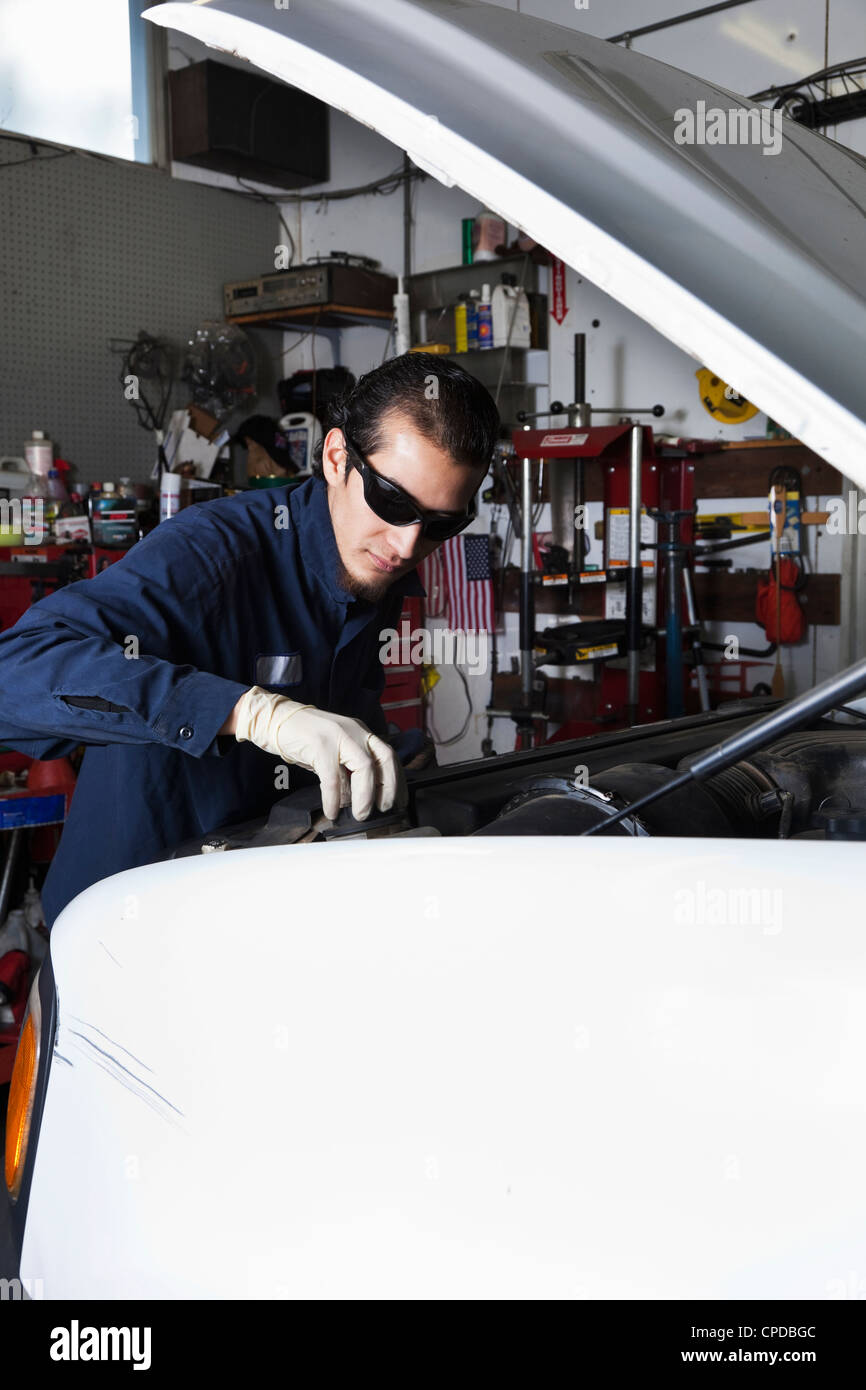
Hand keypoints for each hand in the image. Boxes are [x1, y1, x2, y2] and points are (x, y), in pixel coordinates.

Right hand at [233, 686, 403, 821]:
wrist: (275, 720)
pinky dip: (334, 798)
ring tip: (360, 814)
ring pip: (364, 767)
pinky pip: (333, 778)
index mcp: (361, 733)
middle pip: (384, 759)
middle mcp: (354, 731)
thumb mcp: (333, 752)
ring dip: (365, 796)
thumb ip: (347, 770)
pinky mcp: (319, 745)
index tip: (397, 801)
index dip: (396, 781)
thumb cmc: (303, 739)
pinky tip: (331, 811)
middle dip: (388, 788)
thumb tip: (357, 799)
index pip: (388, 756)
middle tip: (383, 809)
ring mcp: (338, 736)